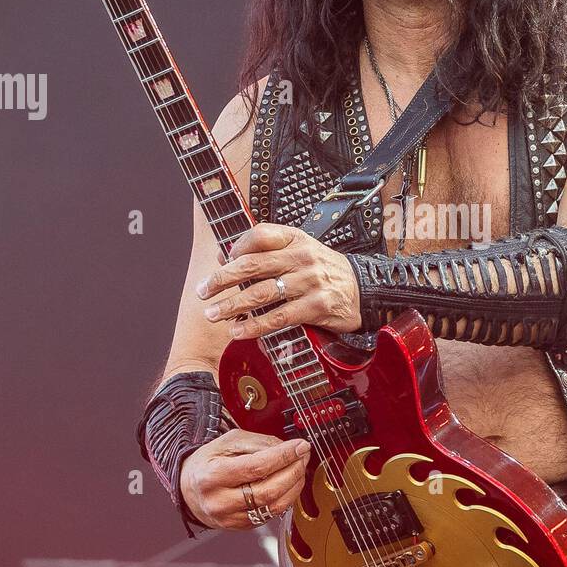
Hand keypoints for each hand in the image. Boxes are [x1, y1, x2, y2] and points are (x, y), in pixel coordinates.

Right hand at [180, 428, 310, 529]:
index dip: (283, 456)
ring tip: (299, 469)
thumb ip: (258, 443)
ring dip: (294, 486)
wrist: (189, 488)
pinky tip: (289, 484)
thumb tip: (288, 448)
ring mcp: (230, 518)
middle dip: (293, 471)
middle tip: (303, 456)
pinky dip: (286, 498)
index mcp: (212, 476)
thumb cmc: (209, 462)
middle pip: (268, 490)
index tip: (300, 446)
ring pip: (274, 506)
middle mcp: (220, 501)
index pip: (256, 467)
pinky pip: (271, 515)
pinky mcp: (241, 527)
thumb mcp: (228, 442)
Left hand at [195, 223, 361, 338]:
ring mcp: (309, 282)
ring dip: (232, 305)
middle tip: (203, 290)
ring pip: (261, 293)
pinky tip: (239, 332)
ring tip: (213, 313)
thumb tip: (224, 257)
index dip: (236, 247)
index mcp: (296, 238)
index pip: (259, 235)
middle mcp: (302, 257)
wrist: (363, 289)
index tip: (222, 261)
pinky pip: (278, 317)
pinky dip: (255, 326)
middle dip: (222, 279)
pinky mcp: (315, 306)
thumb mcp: (300, 250)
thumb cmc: (323, 271)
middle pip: (253, 264)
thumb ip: (266, 252)